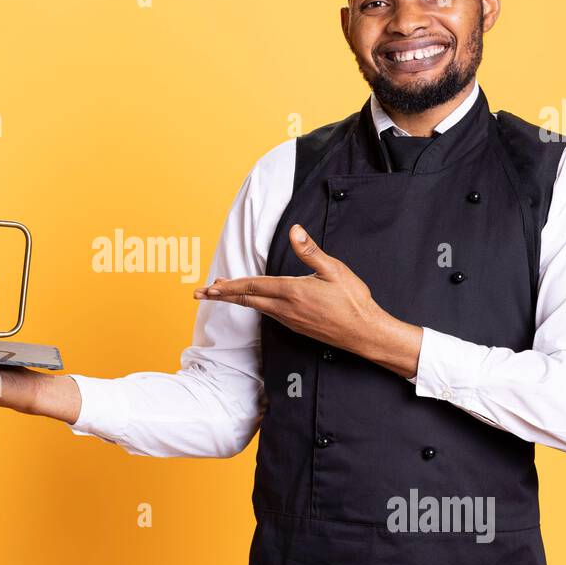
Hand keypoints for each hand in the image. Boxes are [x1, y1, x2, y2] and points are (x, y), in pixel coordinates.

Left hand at [192, 223, 421, 377]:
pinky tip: (253, 302)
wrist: (364, 333)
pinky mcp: (296, 326)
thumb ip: (310, 251)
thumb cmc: (353, 301)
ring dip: (236, 299)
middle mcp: (286, 308)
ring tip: (221, 292)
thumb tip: (295, 230)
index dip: (230, 285)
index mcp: (292, 292)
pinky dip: (253, 306)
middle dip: (222, 295)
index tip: (210, 285)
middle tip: (200, 293)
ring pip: (256, 307)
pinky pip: (268, 314)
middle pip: (247, 299)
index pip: (253, 286)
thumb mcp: (334, 270)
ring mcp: (290, 320)